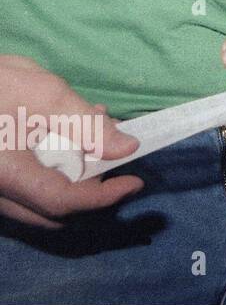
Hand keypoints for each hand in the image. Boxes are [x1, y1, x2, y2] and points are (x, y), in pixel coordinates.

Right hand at [0, 55, 142, 226]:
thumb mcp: (42, 93)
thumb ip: (86, 123)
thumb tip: (126, 147)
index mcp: (5, 175)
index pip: (62, 201)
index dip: (104, 197)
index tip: (134, 182)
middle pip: (52, 211)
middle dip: (92, 191)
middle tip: (116, 160)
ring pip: (39, 204)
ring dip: (74, 180)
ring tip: (94, 139)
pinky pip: (26, 191)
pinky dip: (53, 174)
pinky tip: (67, 140)